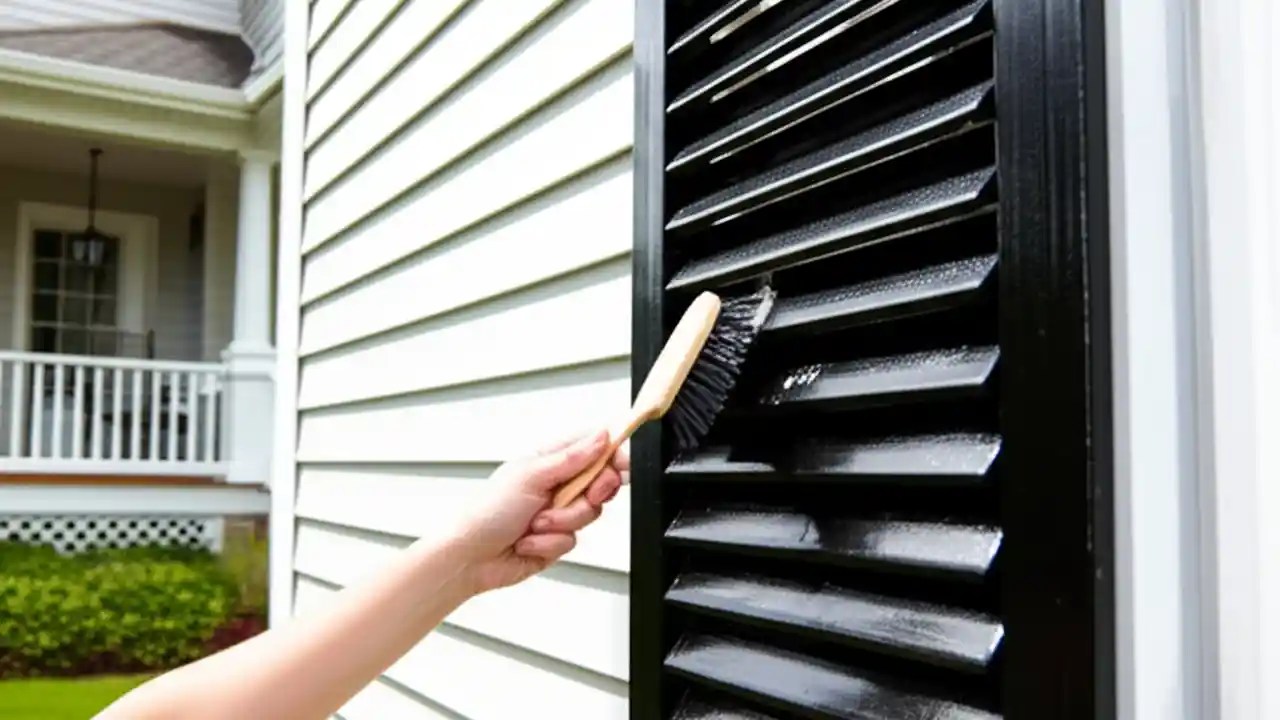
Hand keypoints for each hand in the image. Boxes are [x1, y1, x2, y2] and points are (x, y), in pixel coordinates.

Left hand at [453, 430, 627, 593]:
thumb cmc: (486, 512)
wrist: (469, 557)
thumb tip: (601, 436)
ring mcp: (558, 513)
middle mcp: (557, 485)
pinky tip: (528, 541)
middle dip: (588, 495)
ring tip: (534, 524)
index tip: (623, 465)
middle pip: (601, 483)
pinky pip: (573, 541)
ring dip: (560, 522)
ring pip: (589, 515)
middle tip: (574, 497)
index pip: (594, 449)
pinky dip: (549, 543)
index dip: (613, 455)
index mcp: (549, 461)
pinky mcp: (557, 540)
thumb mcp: (530, 476)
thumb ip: (570, 458)